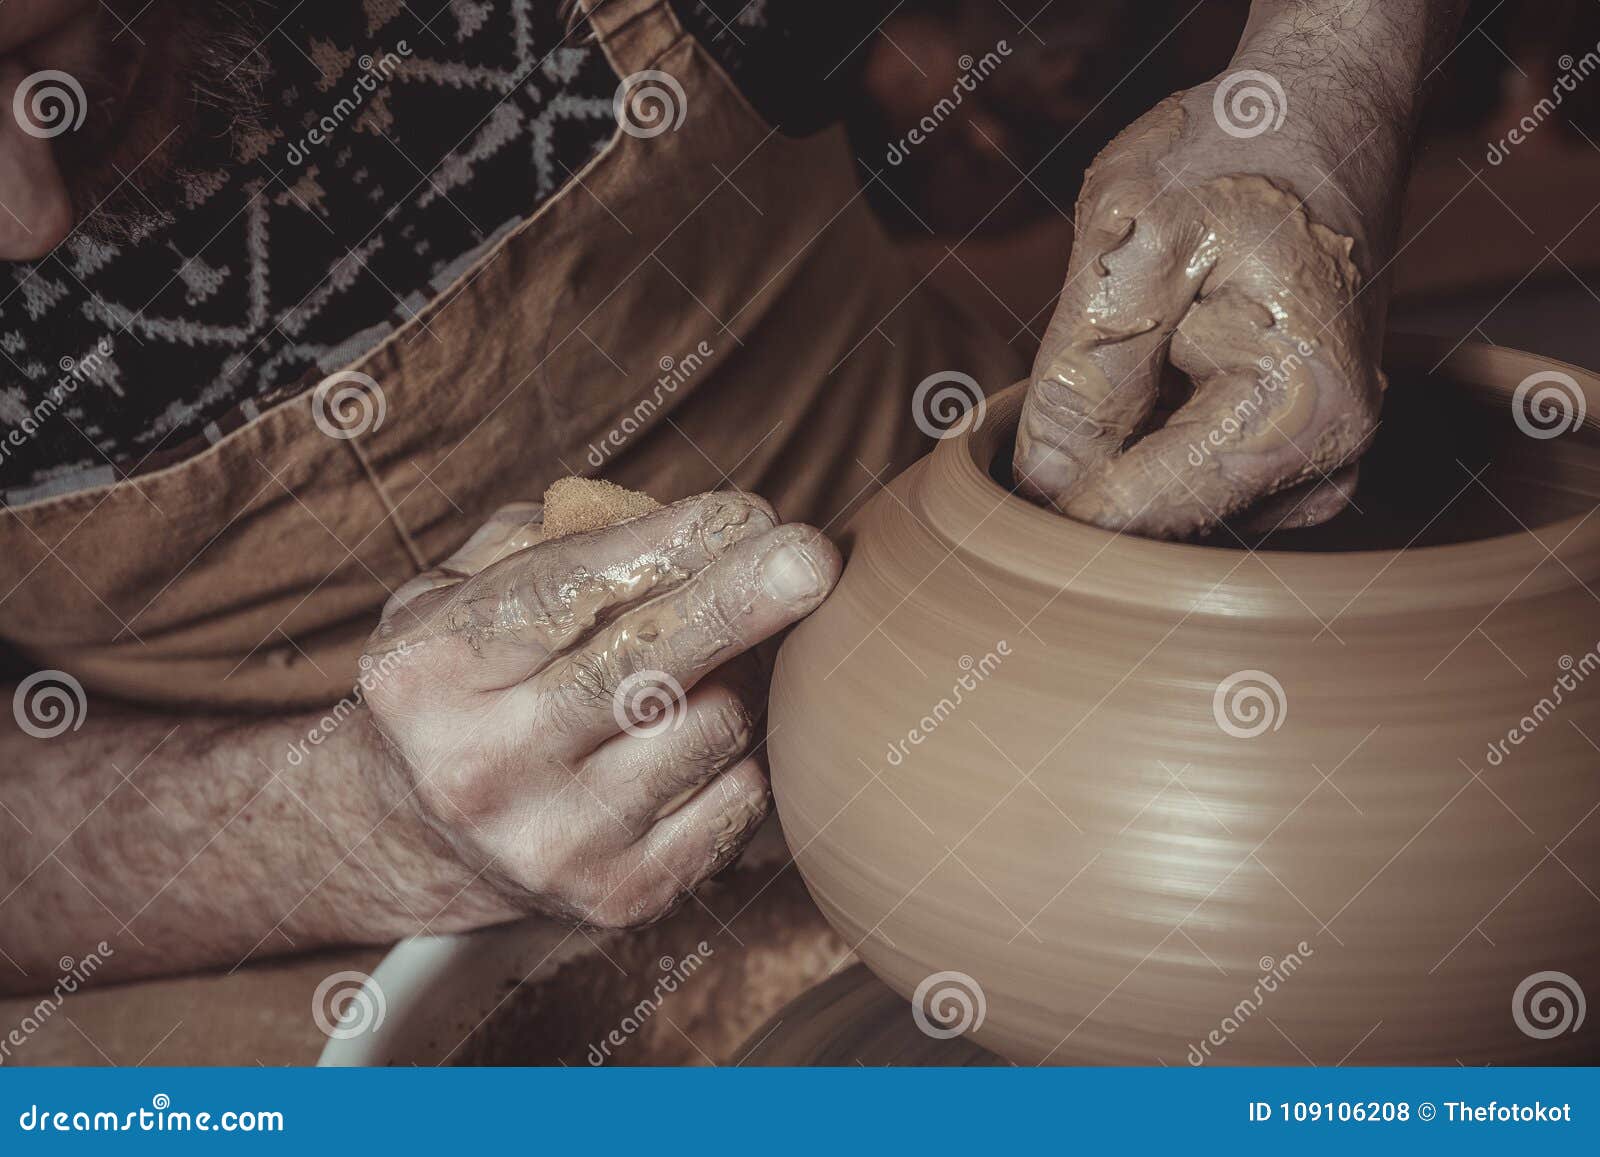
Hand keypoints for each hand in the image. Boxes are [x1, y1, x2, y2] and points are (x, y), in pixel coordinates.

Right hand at [361, 491, 840, 927]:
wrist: (430, 836)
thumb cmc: (471, 676)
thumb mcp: (463, 589)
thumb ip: (557, 540)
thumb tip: (702, 525)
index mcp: (425, 675)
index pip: (561, 596)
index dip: (664, 548)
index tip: (747, 512)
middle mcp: (480, 769)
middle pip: (642, 670)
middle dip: (739, 604)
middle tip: (813, 556)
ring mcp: (553, 843)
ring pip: (713, 726)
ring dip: (753, 665)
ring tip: (744, 636)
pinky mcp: (621, 896)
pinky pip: (741, 795)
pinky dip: (753, 742)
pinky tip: (727, 712)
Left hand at [1014, 60, 1408, 538]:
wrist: (1319, 119)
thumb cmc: (1227, 157)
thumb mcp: (1129, 241)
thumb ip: (1084, 377)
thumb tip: (1042, 489)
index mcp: (1298, 414)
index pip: (1132, 515)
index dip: (1046, 495)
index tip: (1000, 459)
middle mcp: (1326, 465)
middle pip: (1147, 519)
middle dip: (1089, 454)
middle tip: (1094, 342)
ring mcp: (1316, 472)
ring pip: (1158, 503)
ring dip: (1122, 435)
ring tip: (1151, 331)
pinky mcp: (1295, 464)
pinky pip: (1182, 479)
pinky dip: (1150, 428)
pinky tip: (1169, 356)